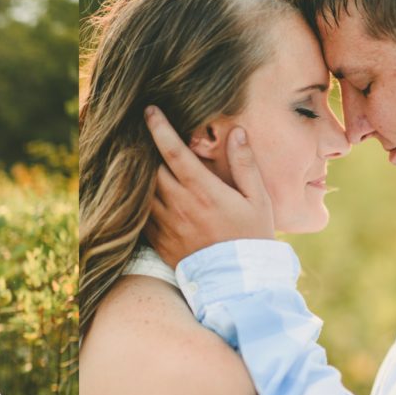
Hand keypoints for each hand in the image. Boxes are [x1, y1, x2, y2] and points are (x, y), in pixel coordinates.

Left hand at [144, 106, 274, 266]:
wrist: (239, 284)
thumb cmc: (252, 238)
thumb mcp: (258, 199)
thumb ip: (245, 164)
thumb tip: (237, 132)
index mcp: (203, 190)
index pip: (173, 152)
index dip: (159, 128)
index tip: (149, 111)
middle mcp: (179, 205)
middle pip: (151, 168)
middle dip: (145, 148)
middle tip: (141, 132)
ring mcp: (166, 224)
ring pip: (142, 191)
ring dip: (140, 174)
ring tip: (138, 159)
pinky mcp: (159, 241)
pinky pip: (141, 215)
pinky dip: (139, 200)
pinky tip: (141, 193)